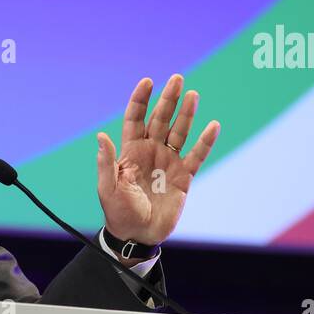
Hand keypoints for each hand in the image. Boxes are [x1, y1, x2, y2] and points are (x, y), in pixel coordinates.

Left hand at [96, 74, 219, 246]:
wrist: (138, 235)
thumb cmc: (118, 212)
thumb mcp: (108, 188)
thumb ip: (107, 162)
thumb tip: (100, 136)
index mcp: (131, 151)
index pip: (135, 118)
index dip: (141, 100)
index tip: (147, 82)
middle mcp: (151, 151)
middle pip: (161, 119)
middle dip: (168, 99)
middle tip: (177, 79)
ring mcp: (168, 162)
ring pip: (179, 132)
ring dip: (186, 114)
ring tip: (192, 95)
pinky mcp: (184, 176)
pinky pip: (197, 156)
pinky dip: (205, 142)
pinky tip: (212, 126)